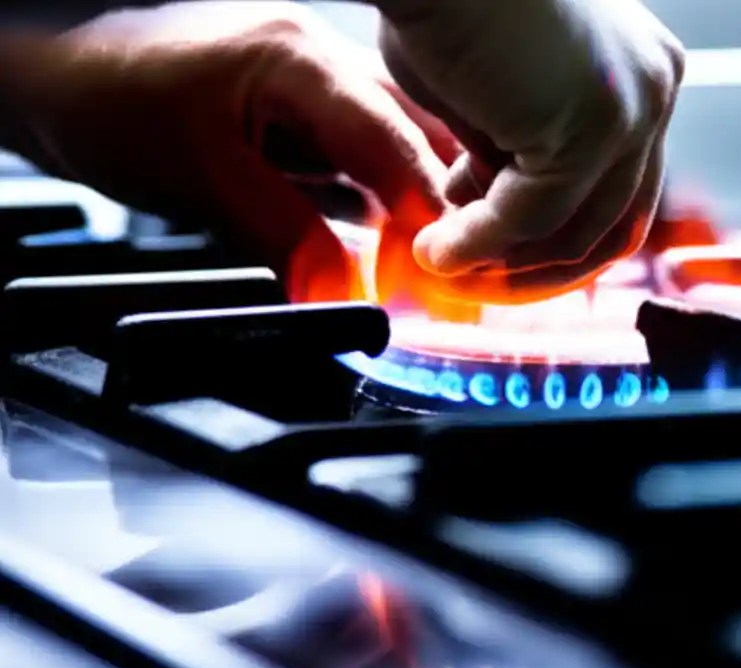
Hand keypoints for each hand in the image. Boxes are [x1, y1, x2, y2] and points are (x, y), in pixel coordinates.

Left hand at [1, 2, 452, 302]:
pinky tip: (378, 241)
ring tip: (420, 268)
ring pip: (389, 147)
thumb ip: (284, 238)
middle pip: (414, 137)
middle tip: (450, 277)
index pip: (397, 143)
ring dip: (406, 207)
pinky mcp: (290, 107)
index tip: (446, 275)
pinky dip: (369, 200)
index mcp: (300, 58)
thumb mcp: (201, 181)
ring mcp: (307, 79)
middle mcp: (317, 58)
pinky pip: (351, 153)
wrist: (49, 72)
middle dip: (438, 210)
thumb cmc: (102, 99)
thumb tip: (344, 294)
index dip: (430, 216)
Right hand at [377, 0, 684, 302]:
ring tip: (443, 262)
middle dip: (539, 268)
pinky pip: (532, 217)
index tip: (497, 258)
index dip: (557, 240)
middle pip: (614, 222)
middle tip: (473, 279)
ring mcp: (630, 108)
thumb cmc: (448, 4)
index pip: (620, 193)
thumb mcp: (502, 98)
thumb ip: (518, 158)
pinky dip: (480, 244)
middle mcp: (652, 89)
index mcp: (643, 77)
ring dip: (505, 265)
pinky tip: (436, 249)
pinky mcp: (590, 124)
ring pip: (577, 231)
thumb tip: (501, 225)